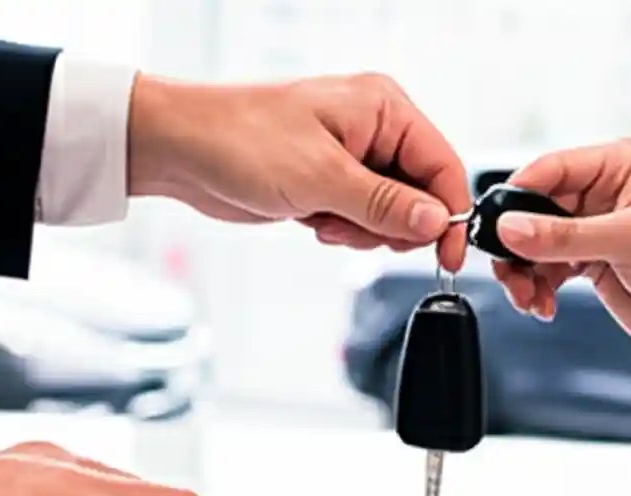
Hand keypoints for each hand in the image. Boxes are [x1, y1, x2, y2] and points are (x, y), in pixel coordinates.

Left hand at [128, 72, 471, 271]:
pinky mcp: (327, 181)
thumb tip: (436, 222)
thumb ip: (385, 204)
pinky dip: (341, 229)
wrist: (181, 149)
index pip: (442, 164)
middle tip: (356, 227)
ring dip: (361, 229)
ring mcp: (350, 157)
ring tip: (324, 219)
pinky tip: (312, 220)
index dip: (448, 213)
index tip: (446, 253)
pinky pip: (358, 218)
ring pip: (389, 213)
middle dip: (391, 223)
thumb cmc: (240, 139)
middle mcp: (372, 128)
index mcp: (382, 107)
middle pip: (419, 194)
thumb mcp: (322, 177)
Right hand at [490, 138, 630, 404]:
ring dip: (523, 272)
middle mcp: (602, 191)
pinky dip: (536, 288)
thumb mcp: (629, 242)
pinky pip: (543, 268)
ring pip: (531, 242)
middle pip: (531, 207)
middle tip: (510, 273)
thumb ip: (564, 236)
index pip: (549, 168)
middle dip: (516, 244)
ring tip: (528, 298)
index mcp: (618, 164)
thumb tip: (509, 228)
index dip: (516, 196)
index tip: (493, 227)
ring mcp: (593, 227)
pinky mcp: (588, 260)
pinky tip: (543, 304)